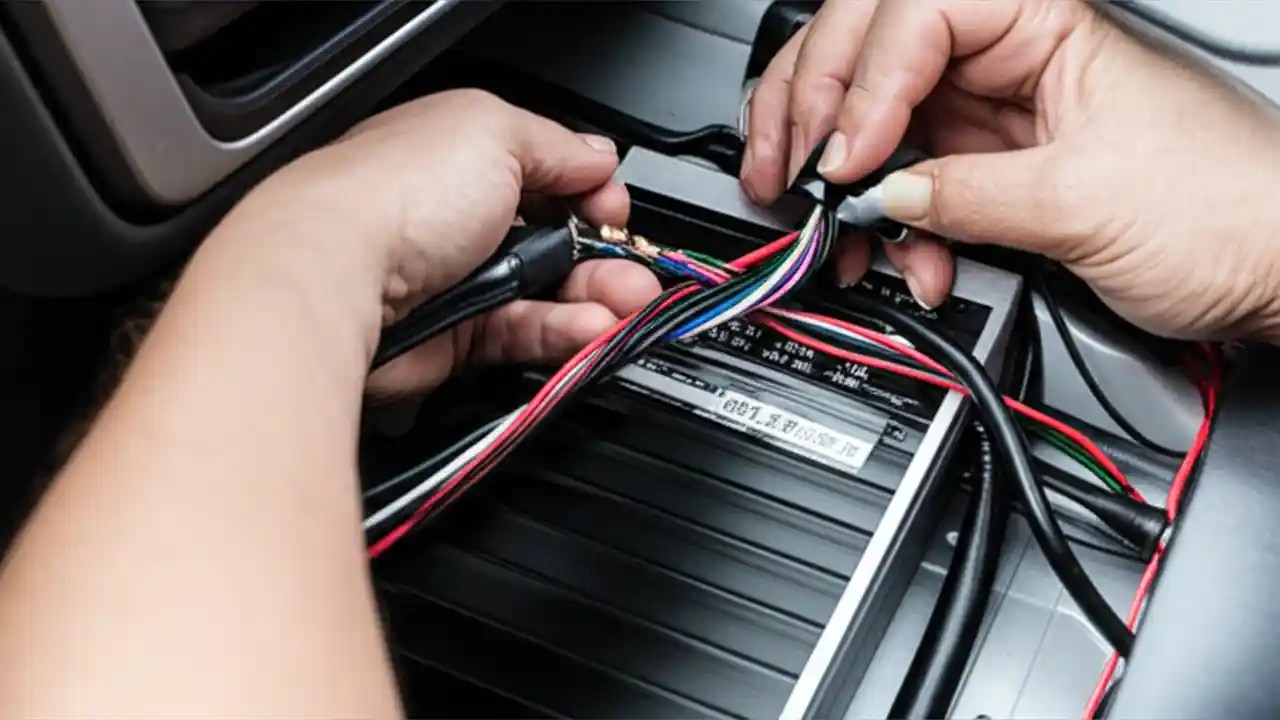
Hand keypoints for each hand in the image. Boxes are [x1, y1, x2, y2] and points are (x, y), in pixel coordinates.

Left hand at [239, 90, 660, 395]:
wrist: (334, 279)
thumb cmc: (391, 195)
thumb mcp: (495, 131)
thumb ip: (559, 147)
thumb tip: (599, 155)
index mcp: (462, 154)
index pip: (549, 173)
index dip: (591, 191)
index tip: (612, 208)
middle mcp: (458, 217)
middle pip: (555, 240)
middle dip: (603, 255)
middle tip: (635, 269)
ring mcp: (458, 281)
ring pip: (546, 295)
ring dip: (595, 299)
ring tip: (626, 305)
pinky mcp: (456, 340)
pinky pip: (524, 337)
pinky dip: (563, 335)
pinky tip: (590, 329)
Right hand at [741, 0, 1279, 339]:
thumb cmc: (1235, 210)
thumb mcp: (1084, 202)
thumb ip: (964, 194)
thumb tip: (880, 195)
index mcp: (1044, 22)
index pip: (914, 19)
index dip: (864, 85)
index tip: (845, 159)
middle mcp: (1007, 57)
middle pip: (869, 53)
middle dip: (813, 112)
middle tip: (786, 172)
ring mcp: (990, 115)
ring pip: (874, 121)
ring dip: (837, 180)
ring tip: (825, 228)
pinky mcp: (986, 170)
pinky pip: (906, 183)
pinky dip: (884, 225)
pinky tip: (896, 257)